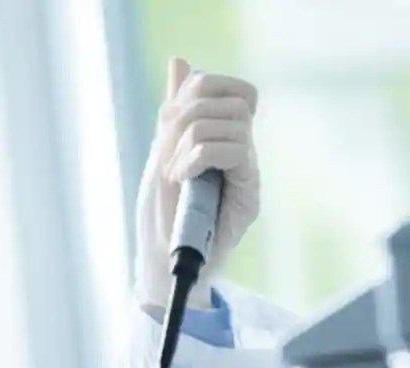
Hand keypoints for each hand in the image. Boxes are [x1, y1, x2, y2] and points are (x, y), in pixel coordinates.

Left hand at [136, 58, 260, 309]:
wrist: (163, 263)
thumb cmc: (160, 215)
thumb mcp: (161, 152)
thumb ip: (175, 110)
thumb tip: (180, 62)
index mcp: (218, 135)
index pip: (224, 86)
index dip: (199, 91)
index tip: (171, 122)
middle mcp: (239, 149)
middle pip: (229, 97)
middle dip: (189, 115)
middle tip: (168, 152)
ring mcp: (247, 171)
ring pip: (230, 122)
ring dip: (189, 143)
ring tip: (175, 174)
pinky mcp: (249, 194)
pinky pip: (233, 150)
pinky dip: (198, 158)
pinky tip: (183, 179)